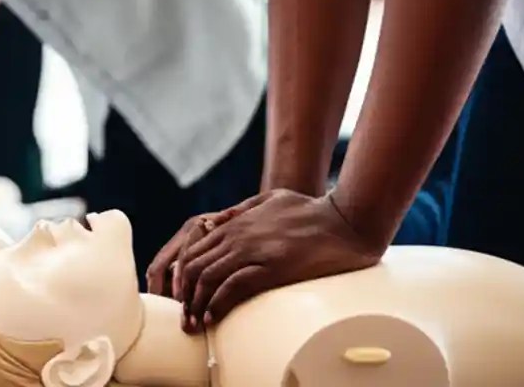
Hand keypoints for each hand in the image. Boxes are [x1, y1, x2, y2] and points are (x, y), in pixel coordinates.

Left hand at [158, 190, 382, 332]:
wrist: (342, 220)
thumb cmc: (310, 210)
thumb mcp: (270, 198)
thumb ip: (242, 209)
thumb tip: (218, 220)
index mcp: (233, 224)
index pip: (191, 251)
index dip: (181, 277)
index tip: (182, 297)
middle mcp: (236, 237)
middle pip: (193, 268)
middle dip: (183, 295)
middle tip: (184, 317)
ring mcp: (252, 251)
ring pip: (207, 278)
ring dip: (196, 305)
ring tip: (195, 324)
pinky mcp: (271, 268)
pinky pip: (233, 287)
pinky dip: (218, 304)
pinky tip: (213, 318)